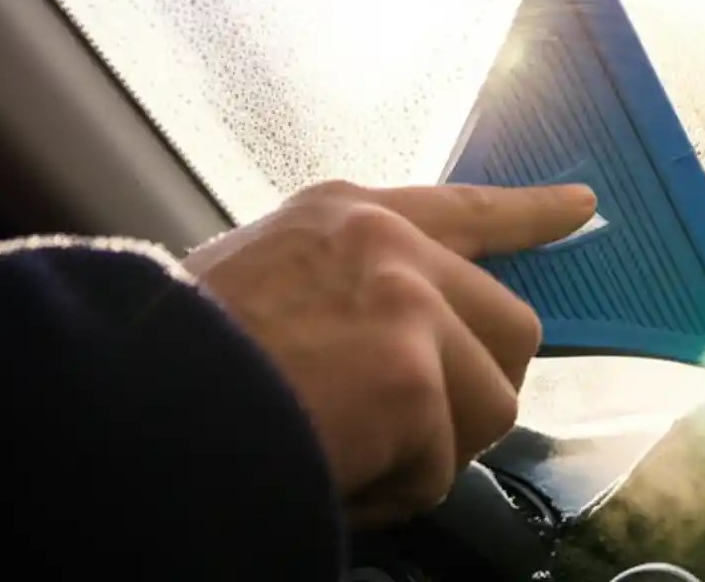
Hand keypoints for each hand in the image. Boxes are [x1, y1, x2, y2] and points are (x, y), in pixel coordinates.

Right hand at [183, 180, 595, 524]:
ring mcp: (407, 305)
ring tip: (348, 448)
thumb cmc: (179, 355)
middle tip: (412, 424)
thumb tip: (415, 343)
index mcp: (349, 217)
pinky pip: (439, 470)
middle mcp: (389, 245)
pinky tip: (331, 472)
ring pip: (490, 404)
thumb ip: (350, 289)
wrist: (122, 403)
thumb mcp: (265, 278)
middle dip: (475, 389)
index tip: (582, 208)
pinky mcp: (411, 376)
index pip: (465, 209)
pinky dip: (391, 494)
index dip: (529, 215)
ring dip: (430, 450)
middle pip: (510, 327)